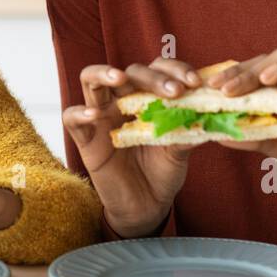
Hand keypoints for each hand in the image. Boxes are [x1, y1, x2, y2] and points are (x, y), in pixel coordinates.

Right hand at [62, 57, 206, 236]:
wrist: (146, 207)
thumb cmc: (162, 173)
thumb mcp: (179, 151)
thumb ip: (186, 132)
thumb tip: (205, 115)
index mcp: (148, 98)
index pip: (157, 69)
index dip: (175, 70)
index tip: (194, 83)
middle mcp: (123, 100)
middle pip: (129, 71)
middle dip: (152, 77)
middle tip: (174, 91)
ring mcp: (102, 116)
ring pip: (90, 79)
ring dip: (103, 74)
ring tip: (119, 78)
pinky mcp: (85, 138)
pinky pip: (71, 117)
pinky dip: (79, 112)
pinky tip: (93, 114)